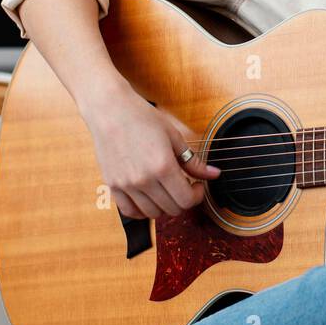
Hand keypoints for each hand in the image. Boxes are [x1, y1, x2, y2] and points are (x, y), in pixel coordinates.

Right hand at [80, 83, 219, 220]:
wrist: (110, 110)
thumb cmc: (142, 119)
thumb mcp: (174, 137)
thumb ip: (194, 161)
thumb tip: (214, 175)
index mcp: (163, 166)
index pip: (186, 200)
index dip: (197, 196)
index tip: (197, 185)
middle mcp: (144, 180)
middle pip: (171, 209)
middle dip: (183, 200)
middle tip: (183, 185)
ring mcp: (126, 185)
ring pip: (152, 213)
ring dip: (164, 205)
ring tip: (166, 189)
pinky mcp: (112, 185)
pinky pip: (130, 211)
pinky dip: (142, 210)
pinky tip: (149, 197)